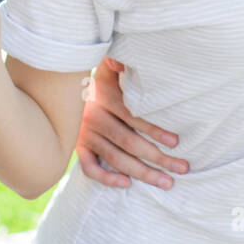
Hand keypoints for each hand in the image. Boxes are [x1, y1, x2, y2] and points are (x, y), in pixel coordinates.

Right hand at [77, 57, 188, 188]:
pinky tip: (127, 184)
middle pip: (128, 142)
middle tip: (181, 168)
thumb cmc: (98, 77)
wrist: (62, 88)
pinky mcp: (78, 147)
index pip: (132, 118)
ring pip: (115, 158)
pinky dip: (106, 178)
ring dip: (142, 173)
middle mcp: (93, 118)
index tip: (175, 142)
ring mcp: (84, 135)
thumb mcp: (109, 66)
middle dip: (157, 157)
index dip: (153, 130)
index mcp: (104, 98)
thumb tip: (127, 60)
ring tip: (166, 182)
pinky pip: (89, 168)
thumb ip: (120, 63)